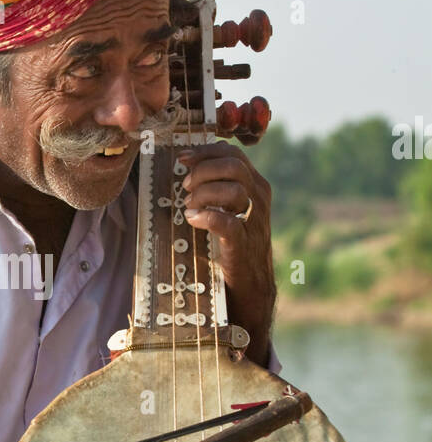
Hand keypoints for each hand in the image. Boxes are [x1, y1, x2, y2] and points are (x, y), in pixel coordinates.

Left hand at [176, 142, 275, 365]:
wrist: (250, 290)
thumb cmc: (233, 247)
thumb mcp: (229, 211)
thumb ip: (217, 190)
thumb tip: (186, 171)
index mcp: (256, 187)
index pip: (233, 154)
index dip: (205, 152)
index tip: (182, 159)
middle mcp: (259, 200)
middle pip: (234, 166)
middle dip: (203, 170)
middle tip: (185, 187)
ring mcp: (255, 223)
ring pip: (233, 189)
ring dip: (204, 194)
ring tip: (188, 206)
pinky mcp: (244, 246)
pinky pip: (227, 223)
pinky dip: (207, 217)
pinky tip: (193, 220)